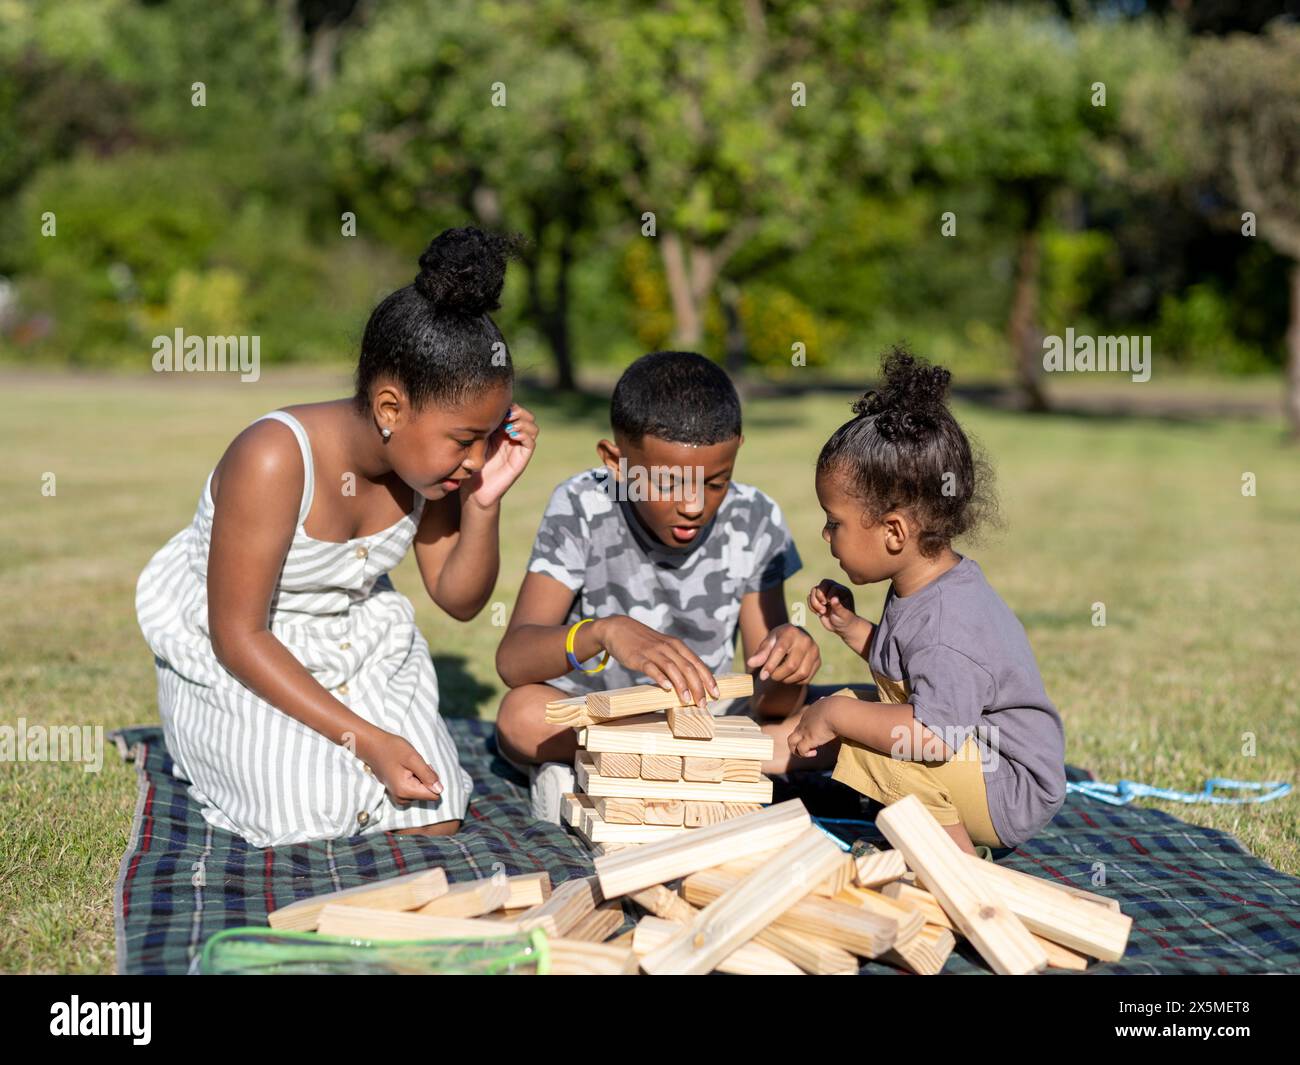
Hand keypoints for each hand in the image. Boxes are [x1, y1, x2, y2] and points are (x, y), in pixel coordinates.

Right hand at [356, 729, 443, 804]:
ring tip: (408, 766)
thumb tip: (440, 790)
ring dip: (420, 778)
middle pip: (427, 793)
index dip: (432, 779)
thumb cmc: (393, 749)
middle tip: (415, 765)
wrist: (373, 746)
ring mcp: (398, 797)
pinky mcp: (397, 793)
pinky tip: (405, 770)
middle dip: (426, 778)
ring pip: (421, 791)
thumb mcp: (413, 758)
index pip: (433, 795)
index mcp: (405, 791)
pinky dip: (414, 779)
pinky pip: (414, 790)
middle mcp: (401, 798)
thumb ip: (427, 775)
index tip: (422, 768)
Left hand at [466, 404, 537, 507]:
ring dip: (523, 422)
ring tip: (509, 425)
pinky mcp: (521, 459)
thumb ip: (481, 426)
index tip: (497, 407)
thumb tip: (484, 407)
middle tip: (506, 415)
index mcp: (500, 430)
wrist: (474, 490)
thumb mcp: (472, 440)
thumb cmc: (469, 465)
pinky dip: (525, 435)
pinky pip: (530, 443)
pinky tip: (512, 435)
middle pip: (526, 415)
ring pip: (532, 427)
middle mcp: (512, 437)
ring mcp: (517, 447)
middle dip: (518, 411)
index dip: (509, 405)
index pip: (514, 409)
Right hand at [595, 616, 719, 705]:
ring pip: (673, 668)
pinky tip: (666, 688)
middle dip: (698, 687)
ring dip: (682, 685)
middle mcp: (668, 647)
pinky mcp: (639, 657)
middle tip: (702, 704)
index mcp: (677, 646)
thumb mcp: (663, 648)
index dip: (708, 679)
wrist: (618, 629)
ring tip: (687, 701)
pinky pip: (652, 668)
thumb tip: (691, 683)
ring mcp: (653, 651)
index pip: (697, 663)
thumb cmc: (644, 643)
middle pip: (688, 668)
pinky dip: (660, 678)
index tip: (716, 695)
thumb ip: (676, 662)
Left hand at [745, 623, 820, 683]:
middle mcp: (806, 640)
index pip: (780, 651)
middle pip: (792, 665)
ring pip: (801, 673)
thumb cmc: (778, 640)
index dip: (770, 665)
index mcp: (791, 632)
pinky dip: (795, 682)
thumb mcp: (768, 642)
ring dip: (787, 680)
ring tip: (779, 675)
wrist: (795, 638)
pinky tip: (788, 676)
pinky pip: (807, 678)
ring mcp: (814, 651)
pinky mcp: (819, 661)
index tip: (762, 676)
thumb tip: (750, 663)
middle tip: (771, 676)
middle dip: (778, 675)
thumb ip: (760, 653)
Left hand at [787, 698, 838, 758]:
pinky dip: (805, 754)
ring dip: (797, 749)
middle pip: (795, 732)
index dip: (809, 731)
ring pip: (791, 741)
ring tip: (809, 752)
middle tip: (812, 745)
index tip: (819, 735)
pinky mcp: (808, 740)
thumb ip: (827, 702)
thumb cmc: (838, 708)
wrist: (836, 712)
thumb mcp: (830, 702)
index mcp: (810, 713)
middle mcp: (804, 722)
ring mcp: (804, 731)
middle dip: (801, 740)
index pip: (804, 723)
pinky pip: (800, 750)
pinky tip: (815, 753)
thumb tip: (825, 698)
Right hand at [809, 579, 871, 654]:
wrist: (841, 627)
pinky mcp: (818, 600)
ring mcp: (824, 595)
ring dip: (815, 602)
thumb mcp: (844, 615)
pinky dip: (811, 606)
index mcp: (842, 591)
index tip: (829, 603)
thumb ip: (838, 607)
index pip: (832, 586)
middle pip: (822, 585)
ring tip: (822, 612)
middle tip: (823, 605)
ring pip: (814, 591)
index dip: (828, 594)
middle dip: (819, 595)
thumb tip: (833, 598)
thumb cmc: (845, 620)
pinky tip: (819, 613)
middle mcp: (833, 591)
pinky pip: (809, 598)